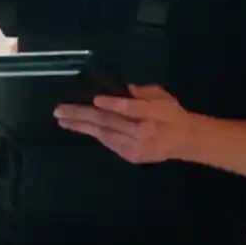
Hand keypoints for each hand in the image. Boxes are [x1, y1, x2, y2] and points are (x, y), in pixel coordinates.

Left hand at [54, 84, 191, 163]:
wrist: (184, 141)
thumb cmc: (172, 114)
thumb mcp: (164, 96)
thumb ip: (145, 92)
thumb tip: (125, 88)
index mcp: (155, 114)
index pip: (131, 109)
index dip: (114, 104)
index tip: (96, 99)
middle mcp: (143, 132)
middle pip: (110, 122)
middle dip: (83, 115)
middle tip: (61, 110)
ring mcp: (136, 147)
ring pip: (104, 134)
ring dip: (80, 126)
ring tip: (62, 119)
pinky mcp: (131, 156)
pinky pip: (108, 142)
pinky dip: (93, 134)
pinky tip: (78, 127)